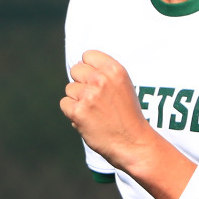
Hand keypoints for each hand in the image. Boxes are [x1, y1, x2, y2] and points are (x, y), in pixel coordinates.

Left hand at [61, 49, 194, 198]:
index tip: (95, 81)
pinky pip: (65, 104)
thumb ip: (104, 74)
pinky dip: (72, 113)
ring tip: (95, 112)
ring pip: (70, 89)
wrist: (133, 143)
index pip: (87, 56)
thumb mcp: (123, 86)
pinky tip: (88, 120)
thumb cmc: (127, 115)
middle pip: (75, 70)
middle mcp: (101, 79)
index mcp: (114, 70)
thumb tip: (79, 66)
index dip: (89, 69)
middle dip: (82, 83)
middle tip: (95, 99)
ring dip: (78, 100)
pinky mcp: (78, 111)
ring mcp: (89, 95)